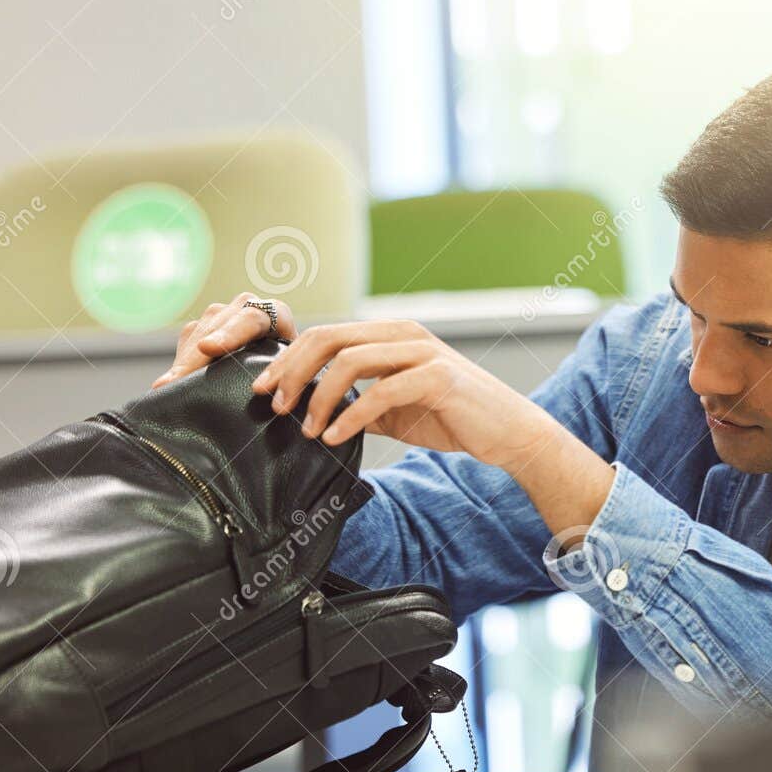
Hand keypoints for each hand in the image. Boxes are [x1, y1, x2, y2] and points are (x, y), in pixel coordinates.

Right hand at [152, 292, 297, 388]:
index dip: (230, 334)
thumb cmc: (294, 367)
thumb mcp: (295, 367)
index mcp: (275, 312)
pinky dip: (180, 364)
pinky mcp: (202, 328)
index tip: (209, 348)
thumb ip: (283, 373)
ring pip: (199, 332)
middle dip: (197, 355)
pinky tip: (169, 384)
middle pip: (217, 326)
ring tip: (168, 385)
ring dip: (185, 362)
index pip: (252, 318)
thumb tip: (270, 399)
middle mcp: (245, 306)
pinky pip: (188, 342)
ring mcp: (221, 315)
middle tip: (177, 378)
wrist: (285, 365)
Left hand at [249, 318, 557, 466]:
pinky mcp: (438, 378)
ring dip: (319, 396)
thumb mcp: (396, 410)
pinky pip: (381, 391)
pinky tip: (334, 436)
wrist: (507, 432)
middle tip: (275, 405)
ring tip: (306, 428)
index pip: (327, 335)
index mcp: (391, 334)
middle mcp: (405, 334)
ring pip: (351, 360)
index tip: (264, 389)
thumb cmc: (452, 418)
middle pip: (331, 338)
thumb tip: (314, 414)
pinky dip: (351, 415)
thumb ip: (361, 402)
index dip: (289, 360)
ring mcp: (422, 352)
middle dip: (294, 371)